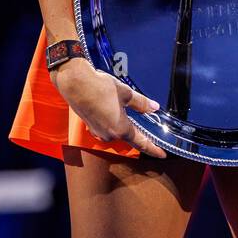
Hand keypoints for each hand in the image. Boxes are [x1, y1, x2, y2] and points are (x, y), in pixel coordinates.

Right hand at [50, 58, 167, 157]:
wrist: (75, 83)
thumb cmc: (101, 88)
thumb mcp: (126, 94)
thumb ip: (141, 103)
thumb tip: (154, 108)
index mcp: (120, 129)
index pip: (141, 143)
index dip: (153, 149)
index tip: (162, 154)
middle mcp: (109, 135)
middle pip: (128, 135)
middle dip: (136, 129)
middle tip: (146, 122)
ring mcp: (98, 132)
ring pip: (116, 130)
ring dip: (122, 122)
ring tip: (123, 107)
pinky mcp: (90, 126)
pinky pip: (107, 127)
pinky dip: (112, 120)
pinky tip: (111, 107)